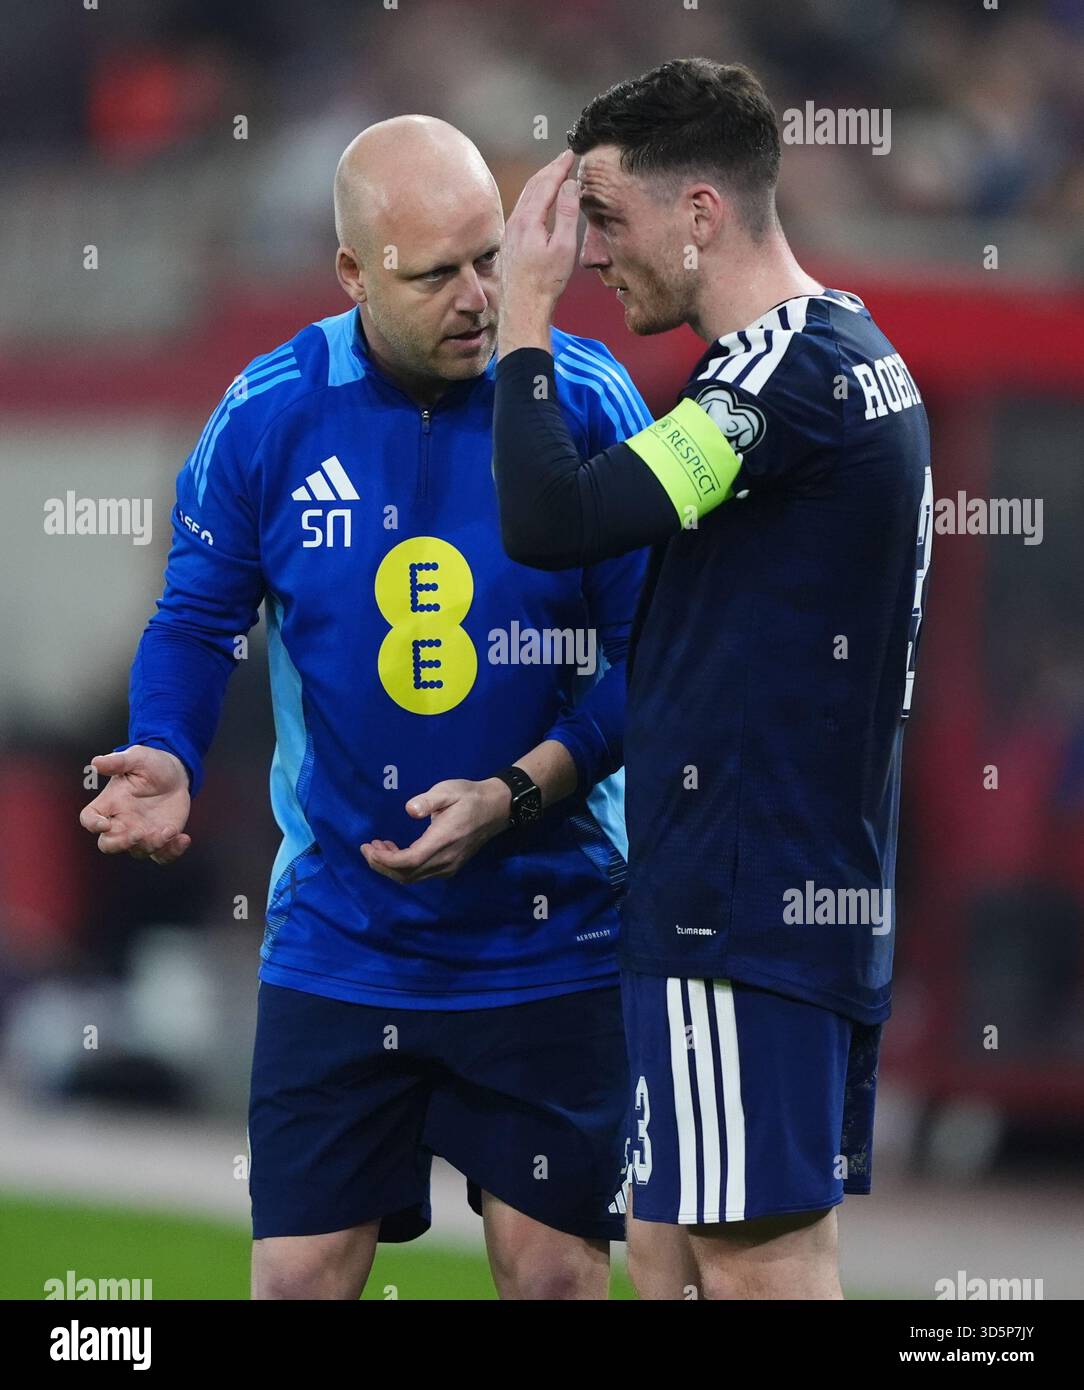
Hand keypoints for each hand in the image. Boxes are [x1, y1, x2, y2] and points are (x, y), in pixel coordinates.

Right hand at [79, 746, 191, 864]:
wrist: (175, 773)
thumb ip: (117, 762)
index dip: (92, 824)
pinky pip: (163, 856)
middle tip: (138, 833)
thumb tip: (96, 762)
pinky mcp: (161, 839)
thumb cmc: (150, 764)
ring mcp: (141, 833)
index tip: (105, 823)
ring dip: (152, 845)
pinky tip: (183, 838)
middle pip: (109, 844)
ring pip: (138, 851)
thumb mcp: (136, 757)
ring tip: (168, 830)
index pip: (89, 818)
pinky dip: (172, 852)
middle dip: (120, 843)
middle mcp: (122, 822)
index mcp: (110, 803)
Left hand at [360, 778, 512, 883]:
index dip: (385, 859)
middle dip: (382, 864)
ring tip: (379, 847)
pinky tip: (397, 851)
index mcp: (442, 841)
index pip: (408, 861)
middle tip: (367, 847)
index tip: (368, 847)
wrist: (495, 808)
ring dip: (391, 867)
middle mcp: (445, 859)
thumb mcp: (447, 790)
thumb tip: (409, 810)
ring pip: (412, 877)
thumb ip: (428, 800)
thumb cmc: (469, 796)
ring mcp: (449, 866)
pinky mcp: (450, 867)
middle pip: (406, 875)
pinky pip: (421, 875)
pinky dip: (404, 867)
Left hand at [499, 150, 580, 354]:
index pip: (546, 183)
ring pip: (526, 196)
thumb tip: (570, 185)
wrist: (523, 308)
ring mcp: (510, 231)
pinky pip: (522, 209)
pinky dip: (535, 197)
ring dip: (541, 182)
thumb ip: (567, 213)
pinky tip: (541, 201)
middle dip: (550, 169)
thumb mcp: (564, 247)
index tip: (571, 154)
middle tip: (564, 158)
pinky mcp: (509, 241)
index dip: (559, 166)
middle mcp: (515, 221)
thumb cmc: (545, 283)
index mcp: (528, 219)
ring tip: (554, 174)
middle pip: (533, 186)